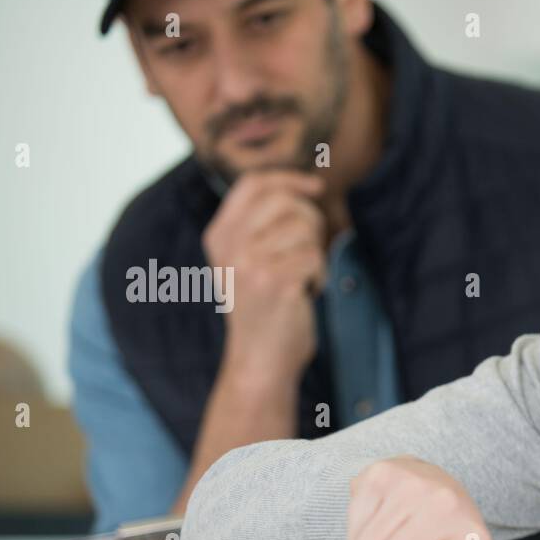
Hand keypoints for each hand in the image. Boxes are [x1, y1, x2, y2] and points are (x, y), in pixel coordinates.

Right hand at [203, 170, 325, 384]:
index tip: (316, 187)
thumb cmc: (264, 310)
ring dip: (315, 255)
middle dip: (310, 222)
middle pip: (285, 201)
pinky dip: (320, 276)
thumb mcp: (248, 262)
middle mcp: (230, 245)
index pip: (253, 184)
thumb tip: (303, 186)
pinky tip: (305, 294)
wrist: (260, 361)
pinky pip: (315, 256)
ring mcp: (250, 263)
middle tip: (307, 253)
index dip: (289, 178)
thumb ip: (260, 226)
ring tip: (300, 280)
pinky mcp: (275, 281)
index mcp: (219, 236)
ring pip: (305, 229)